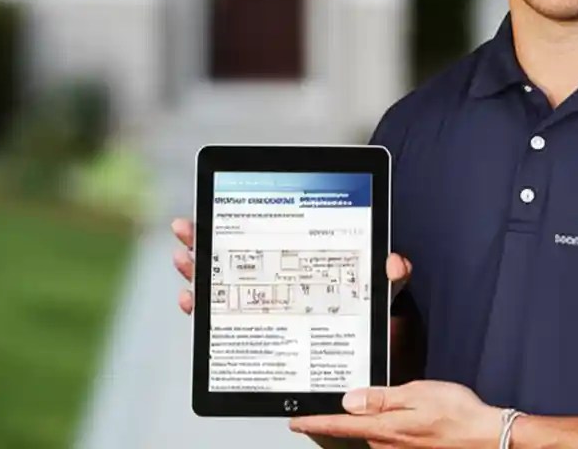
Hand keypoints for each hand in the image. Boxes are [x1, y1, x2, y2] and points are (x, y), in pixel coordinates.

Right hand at [170, 217, 412, 315]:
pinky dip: (202, 309)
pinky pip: (221, 321)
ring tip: (184, 260)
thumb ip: (391, 277)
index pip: (265, 235)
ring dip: (196, 271)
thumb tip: (392, 264)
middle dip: (203, 241)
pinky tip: (192, 301)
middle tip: (186, 230)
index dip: (236, 222)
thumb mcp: (379, 293)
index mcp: (301, 261)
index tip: (212, 212)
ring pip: (219, 284)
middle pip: (232, 255)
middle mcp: (275, 280)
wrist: (361, 365)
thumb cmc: (368, 320)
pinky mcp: (256, 334)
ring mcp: (262, 307)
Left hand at [289, 381, 501, 448]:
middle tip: (391, 397)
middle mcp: (388, 445)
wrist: (487, 437)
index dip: (315, 423)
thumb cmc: (457, 414)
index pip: (340, 425)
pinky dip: (399, 427)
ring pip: (378, 433)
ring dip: (385, 420)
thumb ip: (380, 398)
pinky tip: (422, 419)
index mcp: (385, 429)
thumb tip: (348, 401)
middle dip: (364, 413)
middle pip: (360, 428)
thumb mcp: (416, 393)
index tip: (295, 421)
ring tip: (417, 407)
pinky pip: (394, 439)